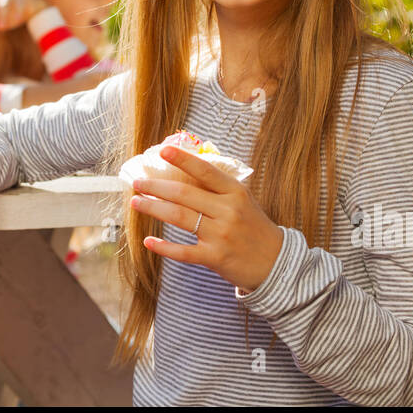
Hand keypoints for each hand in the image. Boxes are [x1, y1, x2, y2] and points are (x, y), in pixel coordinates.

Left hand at [129, 144, 283, 293]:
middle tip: (137, 182)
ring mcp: (221, 235)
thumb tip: (184, 168)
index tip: (162, 151)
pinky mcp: (215, 258)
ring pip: (179, 217)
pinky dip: (164, 246)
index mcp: (235, 192)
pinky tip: (149, 241)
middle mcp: (228, 211)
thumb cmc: (253, 226)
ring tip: (136, 202)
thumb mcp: (242, 200)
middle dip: (156, 187)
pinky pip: (184, 251)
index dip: (183, 159)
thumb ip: (218, 187)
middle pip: (184, 194)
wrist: (276, 262)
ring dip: (154, 208)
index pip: (205, 171)